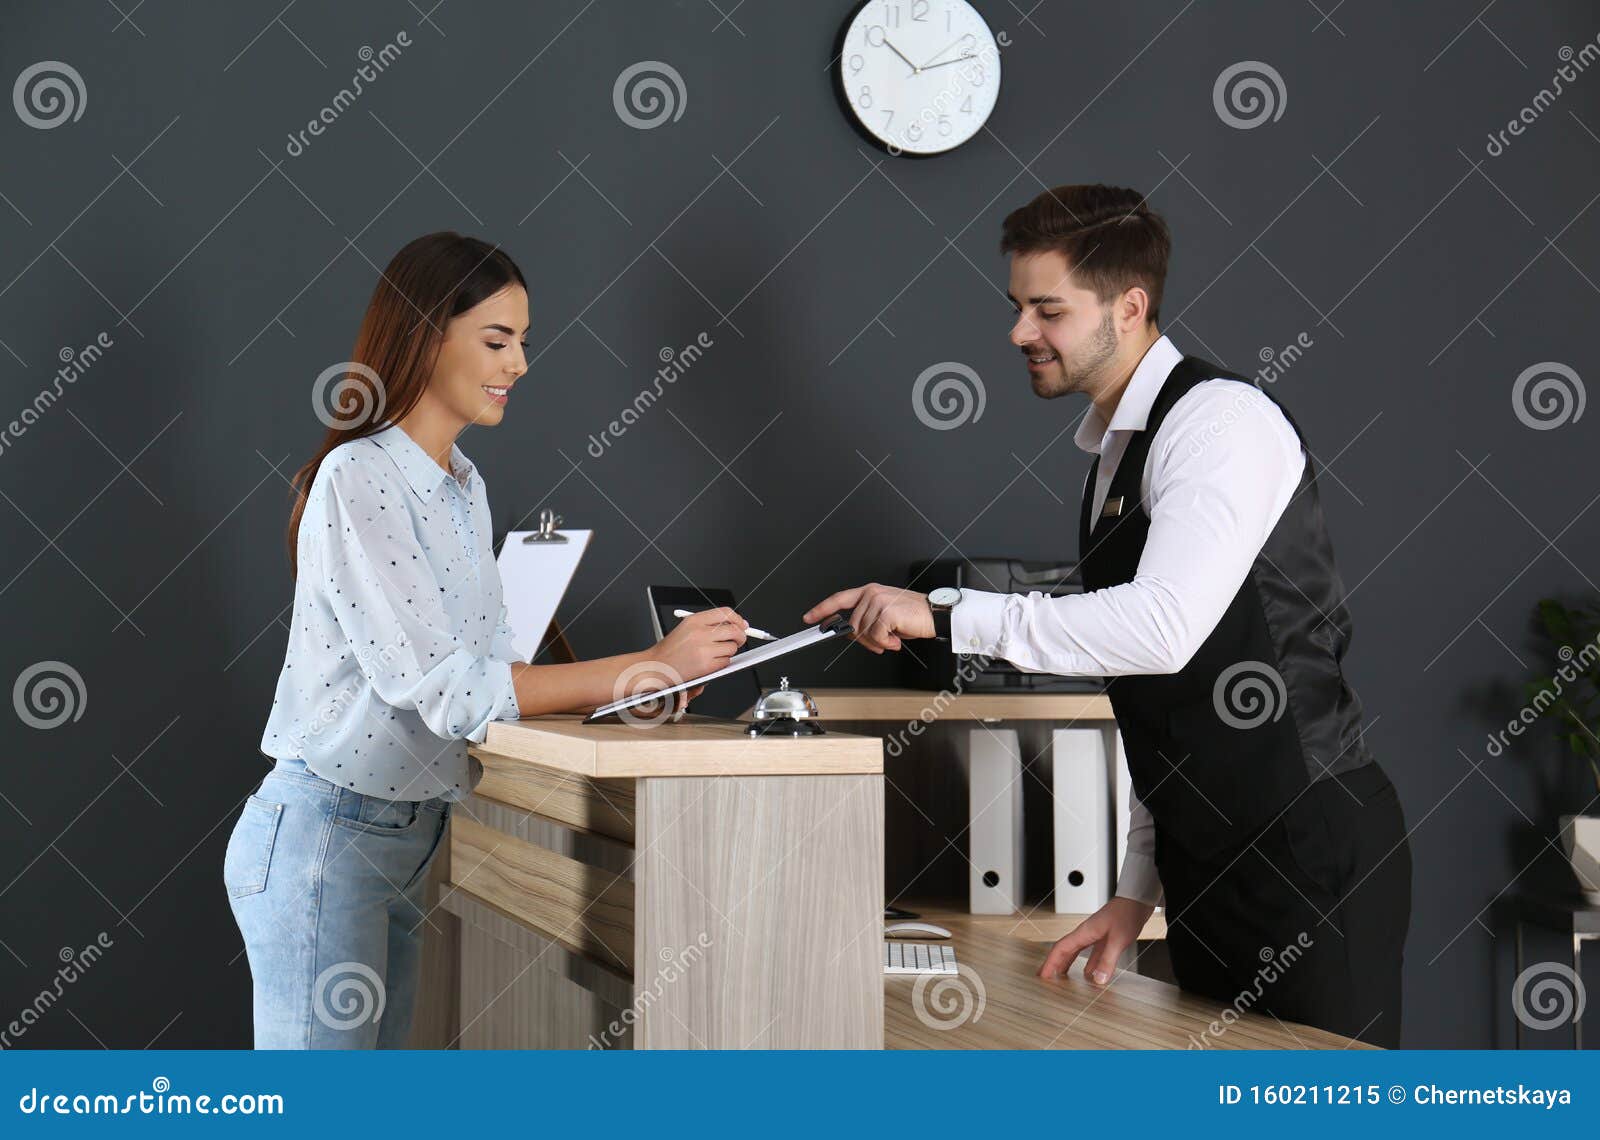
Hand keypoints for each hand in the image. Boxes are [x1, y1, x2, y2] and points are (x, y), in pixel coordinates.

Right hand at [651, 607, 746, 682]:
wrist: (656, 666)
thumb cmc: (671, 650)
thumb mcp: (687, 628)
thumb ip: (709, 624)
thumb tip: (737, 625)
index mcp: (694, 620)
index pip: (725, 613)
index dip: (737, 619)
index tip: (742, 625)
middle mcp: (700, 632)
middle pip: (734, 630)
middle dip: (740, 636)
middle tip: (739, 640)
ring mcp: (703, 649)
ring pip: (732, 647)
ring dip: (729, 652)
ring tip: (716, 654)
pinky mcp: (706, 665)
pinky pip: (726, 662)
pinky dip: (722, 663)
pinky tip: (711, 663)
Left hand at [803, 583, 932, 653]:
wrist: (936, 614)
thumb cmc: (913, 615)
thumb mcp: (885, 615)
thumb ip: (867, 620)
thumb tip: (853, 634)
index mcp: (869, 592)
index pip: (839, 599)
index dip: (822, 609)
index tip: (809, 618)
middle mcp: (871, 593)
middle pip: (852, 626)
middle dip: (865, 640)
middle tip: (882, 642)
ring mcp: (877, 601)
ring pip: (863, 633)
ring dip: (878, 642)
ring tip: (893, 638)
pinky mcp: (885, 612)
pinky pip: (875, 636)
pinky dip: (886, 643)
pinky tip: (897, 639)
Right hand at [1037, 896, 1153, 984]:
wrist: (1137, 901)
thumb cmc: (1126, 913)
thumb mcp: (1117, 939)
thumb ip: (1107, 960)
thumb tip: (1098, 979)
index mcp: (1084, 932)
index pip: (1061, 948)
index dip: (1050, 962)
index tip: (1043, 975)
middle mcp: (1086, 934)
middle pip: (1065, 950)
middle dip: (1054, 964)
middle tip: (1046, 978)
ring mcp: (1095, 936)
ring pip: (1077, 952)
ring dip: (1068, 964)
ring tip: (1063, 978)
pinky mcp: (1105, 938)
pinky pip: (1092, 954)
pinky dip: (1089, 965)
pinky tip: (1091, 973)